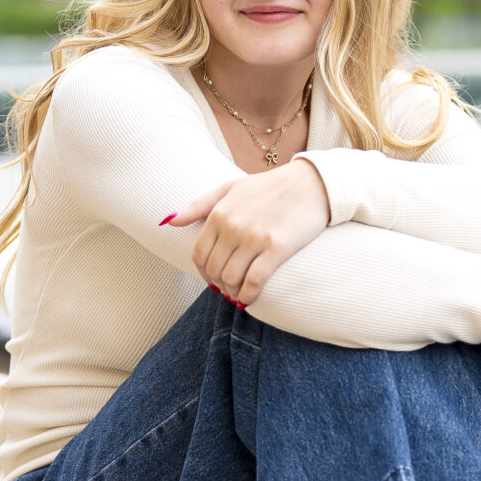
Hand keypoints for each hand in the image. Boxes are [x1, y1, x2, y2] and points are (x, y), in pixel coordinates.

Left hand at [165, 159, 329, 305]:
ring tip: (239, 293)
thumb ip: (199, 205)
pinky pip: (254, 281)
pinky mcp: (277, 248)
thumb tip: (169, 221)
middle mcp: (233, 226)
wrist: (311, 184)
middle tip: (229, 288)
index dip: (203, 272)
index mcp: (219, 213)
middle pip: (214, 269)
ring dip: (233, 291)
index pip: (199, 254)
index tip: (213, 278)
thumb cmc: (270, 186)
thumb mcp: (230, 188)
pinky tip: (250, 297)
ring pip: (231, 278)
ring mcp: (254, 238)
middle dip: (218, 284)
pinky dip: (248, 294)